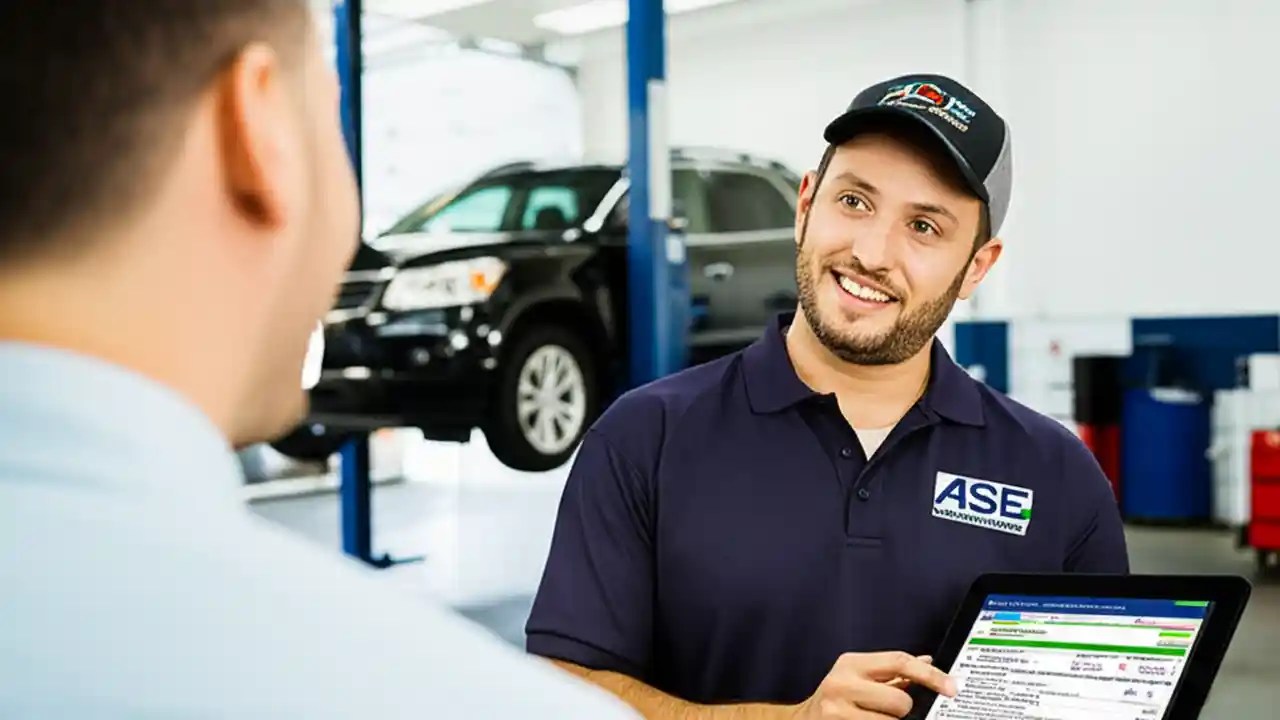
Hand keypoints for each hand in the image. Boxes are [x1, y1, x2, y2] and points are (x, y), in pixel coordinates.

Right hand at [790, 651, 956, 718]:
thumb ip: (892, 673)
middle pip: (899, 701)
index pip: (899, 661)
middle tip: (892, 713)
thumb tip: (927, 663)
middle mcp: (842, 684)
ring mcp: (836, 711)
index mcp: (851, 664)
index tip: (952, 688)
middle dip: (904, 711)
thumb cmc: (835, 699)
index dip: (930, 676)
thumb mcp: (858, 678)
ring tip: (876, 719)